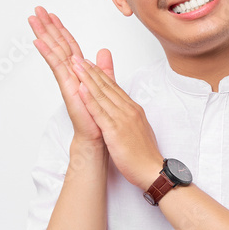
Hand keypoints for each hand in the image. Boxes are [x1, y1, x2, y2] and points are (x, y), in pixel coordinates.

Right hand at [28, 5, 113, 144]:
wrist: (96, 136)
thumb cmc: (97, 116)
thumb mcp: (104, 85)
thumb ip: (103, 69)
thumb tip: (104, 51)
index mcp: (79, 72)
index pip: (69, 45)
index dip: (61, 30)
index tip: (52, 15)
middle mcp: (70, 73)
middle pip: (58, 45)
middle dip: (47, 26)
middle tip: (36, 10)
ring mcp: (67, 79)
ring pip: (54, 51)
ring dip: (43, 34)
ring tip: (33, 19)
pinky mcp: (67, 87)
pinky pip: (56, 66)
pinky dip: (47, 53)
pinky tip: (38, 41)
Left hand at [71, 54, 164, 189]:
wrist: (152, 171)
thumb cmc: (145, 155)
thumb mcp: (138, 130)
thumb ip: (129, 118)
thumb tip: (124, 112)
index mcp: (133, 110)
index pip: (114, 88)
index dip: (101, 74)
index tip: (90, 64)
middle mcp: (128, 110)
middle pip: (107, 87)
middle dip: (91, 71)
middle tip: (79, 58)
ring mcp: (122, 119)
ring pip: (102, 95)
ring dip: (87, 79)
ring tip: (76, 66)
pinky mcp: (115, 131)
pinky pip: (99, 112)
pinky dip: (89, 99)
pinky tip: (81, 89)